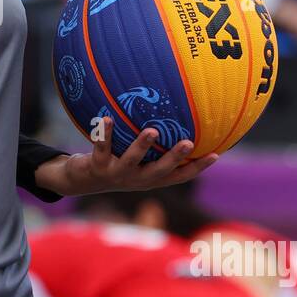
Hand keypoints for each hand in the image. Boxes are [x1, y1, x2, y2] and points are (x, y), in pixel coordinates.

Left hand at [36, 117, 218, 196]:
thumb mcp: (137, 159)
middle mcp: (137, 179)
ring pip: (132, 161)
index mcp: (150, 178)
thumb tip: (173, 115)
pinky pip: (102, 148)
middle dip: (175, 158)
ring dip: (142, 146)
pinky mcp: (98, 167)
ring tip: (152, 131)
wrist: (80, 181)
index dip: (197, 167)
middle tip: (188, 143)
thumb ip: (154, 145)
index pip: (179, 176)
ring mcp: (117, 174)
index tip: (216, 154)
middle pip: (160, 171)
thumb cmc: (115, 164)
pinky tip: (107, 118)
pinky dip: (104, 134)